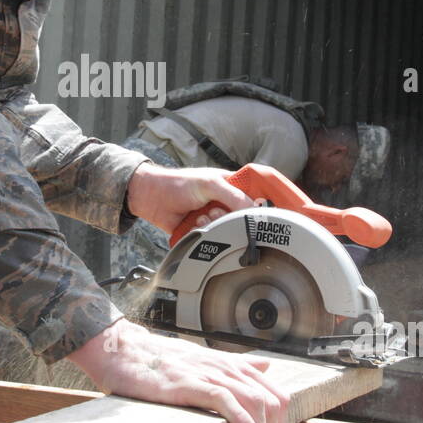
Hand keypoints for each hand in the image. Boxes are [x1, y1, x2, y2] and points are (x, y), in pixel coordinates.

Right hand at [67, 318, 290, 422]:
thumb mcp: (204, 360)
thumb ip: (236, 364)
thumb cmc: (160, 361)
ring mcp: (210, 374)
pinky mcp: (191, 383)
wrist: (124, 352)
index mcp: (232, 365)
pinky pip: (228, 403)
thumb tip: (266, 364)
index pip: (276, 394)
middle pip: (273, 402)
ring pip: (256, 403)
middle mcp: (227, 367)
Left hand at [126, 162, 256, 235]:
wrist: (151, 197)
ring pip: (228, 230)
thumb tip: (254, 209)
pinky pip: (212, 239)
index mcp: (231, 186)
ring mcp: (214, 217)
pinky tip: (194, 224)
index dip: (264, 205)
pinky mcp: (203, 231)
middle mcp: (225, 202)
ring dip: (215, 225)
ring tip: (202, 216)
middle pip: (243, 218)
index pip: (256, 196)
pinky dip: (204, 233)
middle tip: (217, 211)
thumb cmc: (178, 183)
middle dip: (231, 218)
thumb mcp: (209, 184)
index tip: (271, 215)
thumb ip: (233, 195)